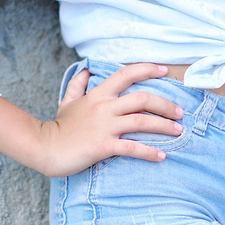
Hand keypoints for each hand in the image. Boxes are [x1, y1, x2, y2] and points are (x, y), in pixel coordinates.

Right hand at [38, 63, 185, 176]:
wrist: (44, 147)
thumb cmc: (58, 127)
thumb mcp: (67, 101)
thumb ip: (77, 85)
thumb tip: (85, 70)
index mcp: (98, 94)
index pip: (126, 73)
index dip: (148, 69)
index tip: (165, 70)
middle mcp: (104, 107)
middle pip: (143, 98)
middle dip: (165, 105)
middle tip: (180, 113)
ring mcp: (104, 126)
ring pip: (142, 121)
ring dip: (164, 126)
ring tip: (178, 131)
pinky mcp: (103, 146)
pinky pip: (132, 147)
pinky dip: (149, 152)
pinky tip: (161, 156)